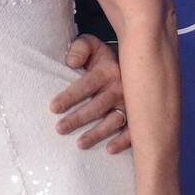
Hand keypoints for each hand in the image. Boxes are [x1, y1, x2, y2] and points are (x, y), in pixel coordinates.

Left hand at [49, 34, 131, 152]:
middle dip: (77, 119)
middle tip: (59, 129)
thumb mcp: (91, 44)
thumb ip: (79, 49)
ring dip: (97, 134)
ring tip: (79, 144)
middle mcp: (121, 88)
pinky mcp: (141, 115)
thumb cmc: (104, 56)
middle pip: (97, 107)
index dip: (70, 96)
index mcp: (108, 71)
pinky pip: (134, 131)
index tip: (53, 108)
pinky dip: (124, 141)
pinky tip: (109, 150)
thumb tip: (70, 62)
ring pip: (114, 121)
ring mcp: (132, 104)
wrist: (137, 62)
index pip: (86, 85)